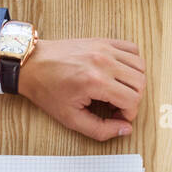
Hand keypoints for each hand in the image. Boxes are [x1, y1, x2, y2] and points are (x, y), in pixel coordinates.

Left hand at [18, 37, 146, 141]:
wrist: (31, 64)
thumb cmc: (47, 90)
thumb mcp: (70, 119)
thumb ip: (100, 130)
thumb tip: (125, 129)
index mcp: (95, 82)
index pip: (132, 99)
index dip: (129, 114)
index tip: (117, 116)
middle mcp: (104, 62)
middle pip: (140, 83)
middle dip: (133, 99)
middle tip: (117, 105)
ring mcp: (105, 48)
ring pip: (140, 66)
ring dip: (134, 81)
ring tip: (118, 89)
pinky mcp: (103, 41)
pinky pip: (132, 49)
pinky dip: (132, 62)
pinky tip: (119, 73)